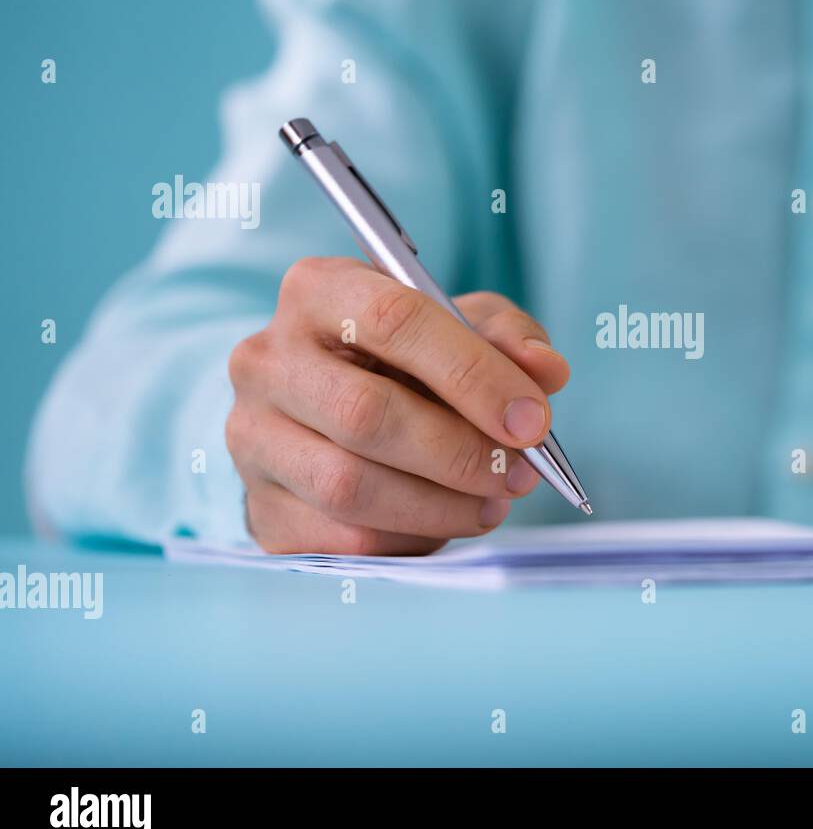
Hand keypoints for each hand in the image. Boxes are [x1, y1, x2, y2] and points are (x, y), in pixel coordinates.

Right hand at [226, 257, 568, 553]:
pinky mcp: (259, 507)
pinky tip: (443, 521)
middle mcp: (267, 358)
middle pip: (366, 413)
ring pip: (349, 485)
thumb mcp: (464, 326)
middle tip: (520, 473)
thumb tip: (544, 370)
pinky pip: (340, 538)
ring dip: (441, 505)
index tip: (533, 420)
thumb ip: (510, 338)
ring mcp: (251, 437)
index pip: (395, 320)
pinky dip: (409, 538)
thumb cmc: (408, 360)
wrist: (335, 416)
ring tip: (491, 503)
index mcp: (319, 290)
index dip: (473, 374)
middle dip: (460, 452)